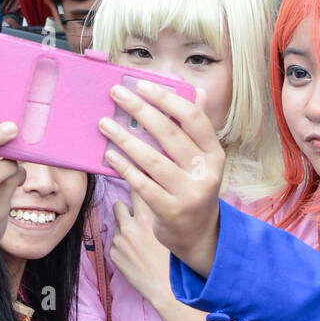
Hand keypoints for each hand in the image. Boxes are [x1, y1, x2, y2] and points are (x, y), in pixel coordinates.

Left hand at [99, 80, 223, 275]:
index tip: (142, 85)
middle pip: (169, 134)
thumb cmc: (193, 189)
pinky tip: (109, 155)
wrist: (197, 235)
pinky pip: (142, 185)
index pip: (193, 118)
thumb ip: (197, 129)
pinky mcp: (171, 211)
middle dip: (140, 110)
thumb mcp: (202, 160)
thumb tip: (199, 92)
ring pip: (152, 160)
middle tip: (116, 94)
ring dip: (125, 138)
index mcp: (214, 154)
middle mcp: (205, 172)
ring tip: (104, 124)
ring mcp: (189, 194)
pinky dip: (124, 167)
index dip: (167, 99)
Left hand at [110, 188, 176, 312]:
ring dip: (123, 229)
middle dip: (125, 209)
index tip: (137, 191)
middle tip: (136, 220)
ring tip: (138, 243)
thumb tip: (151, 203)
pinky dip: (121, 246)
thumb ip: (159, 216)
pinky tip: (134, 256)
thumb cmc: (174, 261)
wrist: (166, 288)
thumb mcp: (171, 230)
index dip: (136, 190)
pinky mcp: (113, 253)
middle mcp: (131, 225)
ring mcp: (119, 239)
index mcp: (148, 216)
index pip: (136, 189)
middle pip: (119, 203)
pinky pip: (114, 242)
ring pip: (116, 224)